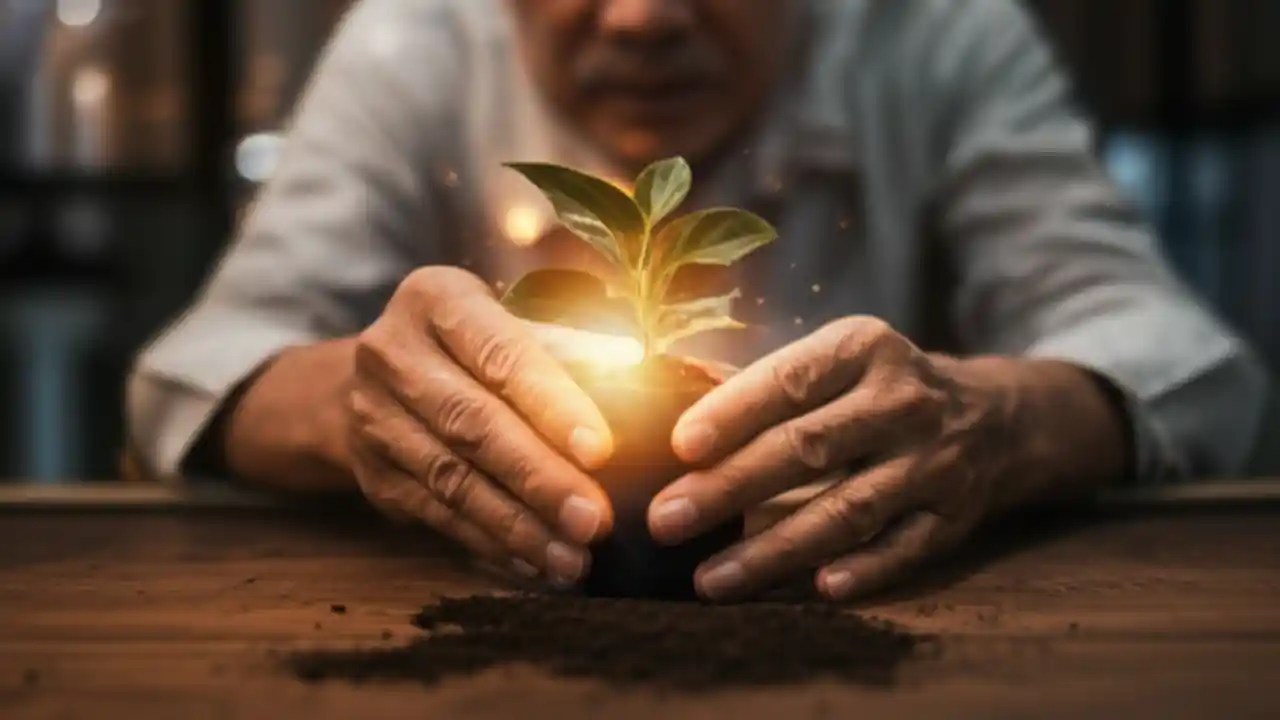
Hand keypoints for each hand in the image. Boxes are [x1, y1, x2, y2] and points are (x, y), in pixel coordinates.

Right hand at [349, 266, 614, 586]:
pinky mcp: (373, 475)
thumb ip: (572, 348)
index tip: (601, 451)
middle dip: (539, 479)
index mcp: (436, 300)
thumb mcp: (512, 320)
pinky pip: (437, 516)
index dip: (552, 403)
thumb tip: (652, 376)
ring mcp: (374, 418)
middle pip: (472, 424)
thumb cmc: (472, 343)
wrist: (372, 376)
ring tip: (572, 559)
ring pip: (452, 481)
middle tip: (594, 522)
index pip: (500, 354)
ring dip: (518, 527)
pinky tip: (533, 565)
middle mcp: (393, 354)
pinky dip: (490, 545)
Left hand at [647, 316, 1020, 601]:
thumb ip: (759, 383)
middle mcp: (903, 402)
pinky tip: (816, 589)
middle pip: (808, 449)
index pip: (791, 380)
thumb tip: (665, 400)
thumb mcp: (835, 360)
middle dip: (730, 488)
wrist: (994, 416)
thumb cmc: (876, 389)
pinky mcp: (954, 516)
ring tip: (710, 579)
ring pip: (848, 510)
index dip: (734, 413)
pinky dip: (863, 570)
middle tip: (667, 520)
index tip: (679, 446)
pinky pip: (903, 549)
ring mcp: (933, 462)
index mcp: (863, 349)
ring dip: (774, 549)